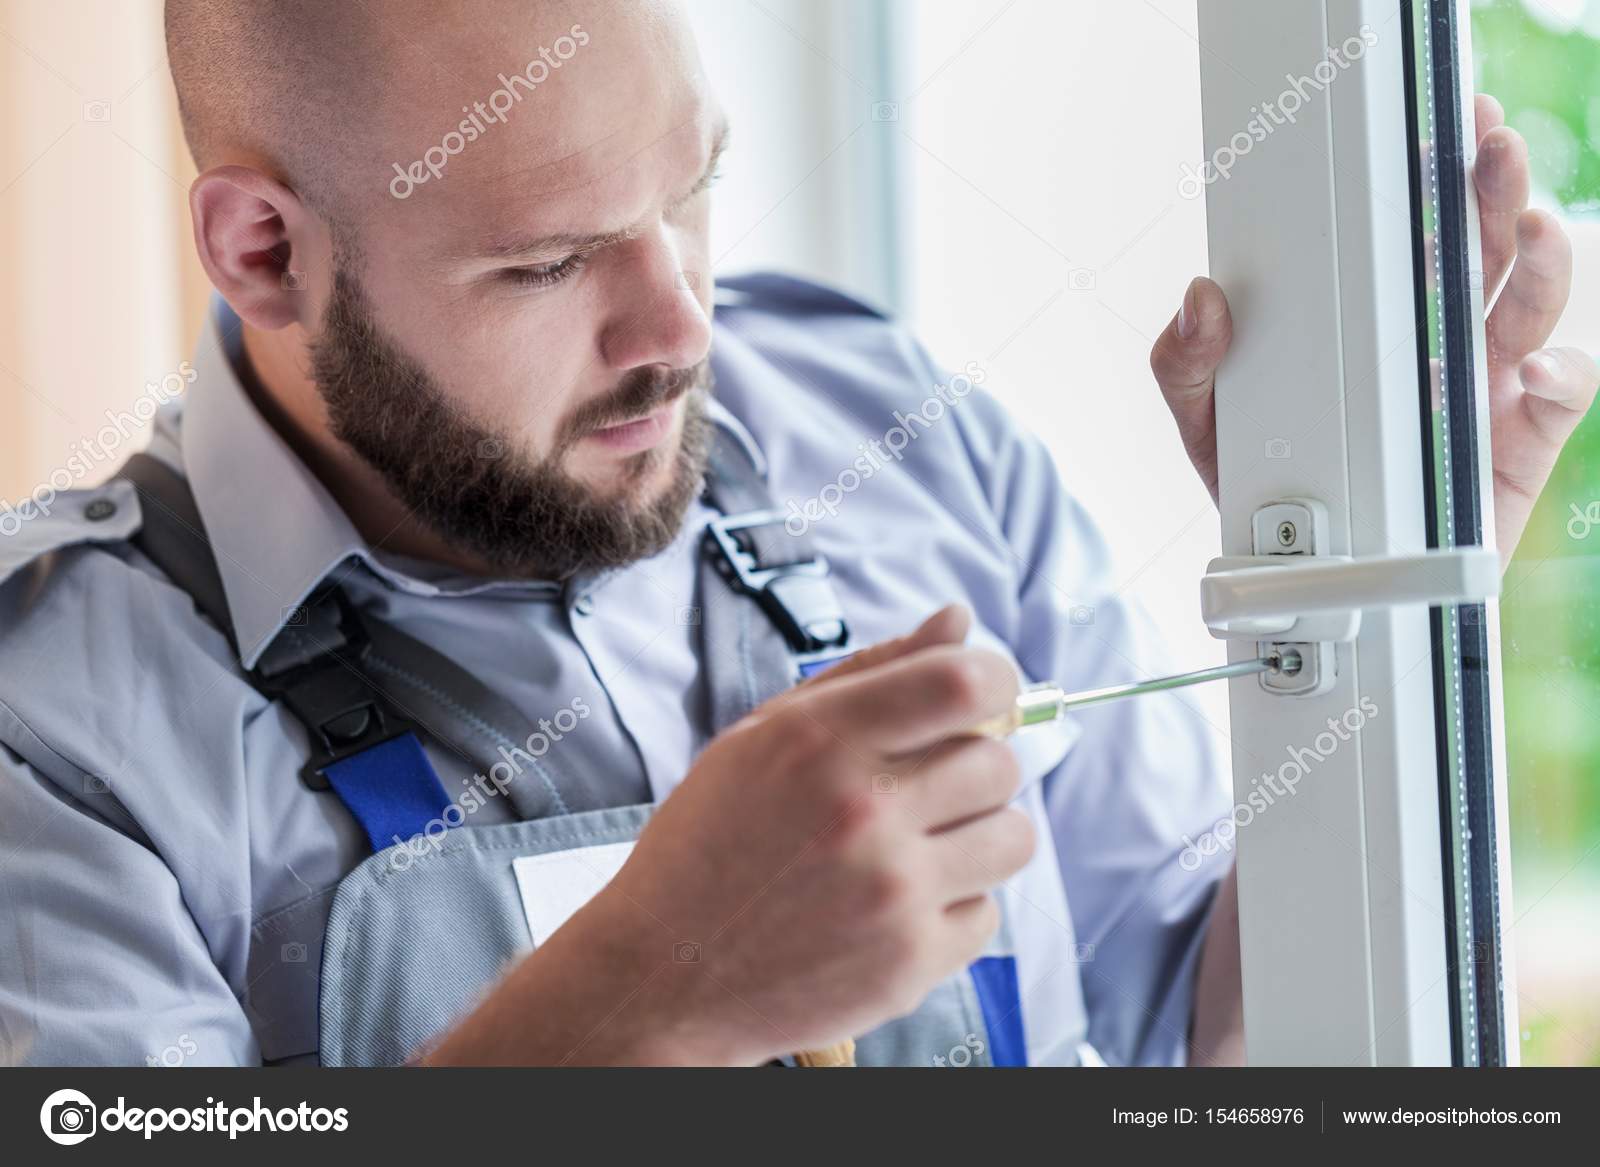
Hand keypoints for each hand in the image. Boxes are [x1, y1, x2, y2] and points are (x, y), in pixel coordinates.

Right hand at [426, 606, 1031, 1064]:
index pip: (964, 683)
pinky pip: (989, 913)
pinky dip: (954, 908)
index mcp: (821, 740)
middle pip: (998, 763)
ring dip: (978, 836)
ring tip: (920, 848)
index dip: (995, 681)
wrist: (660, 976)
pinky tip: (895, 907)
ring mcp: (892, 892)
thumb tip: (958, 621)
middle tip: (924, 790)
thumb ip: (869, 672)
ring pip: (1013, 837)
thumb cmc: (710, 844)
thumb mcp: (764, 736)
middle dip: (974, 767)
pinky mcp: (909, 963)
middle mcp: (864, 810)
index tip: (984, 698)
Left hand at [1150, 94, 1598, 563]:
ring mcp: (1478, 389)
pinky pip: (1558, 398)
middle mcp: (1430, 343)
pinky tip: (1531, 371)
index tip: (1436, 128)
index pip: (1405, 236)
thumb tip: (1198, 301)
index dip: (1428, 178)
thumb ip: (1187, 368)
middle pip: (1477, 250)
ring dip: (1539, 260)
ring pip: (1526, 306)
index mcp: (1367, 323)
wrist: (1313, 590)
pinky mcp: (1513, 446)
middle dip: (1490, 189)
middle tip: (1488, 145)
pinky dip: (1559, 376)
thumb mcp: (1207, 428)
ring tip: (1531, 227)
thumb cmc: (1268, 497)